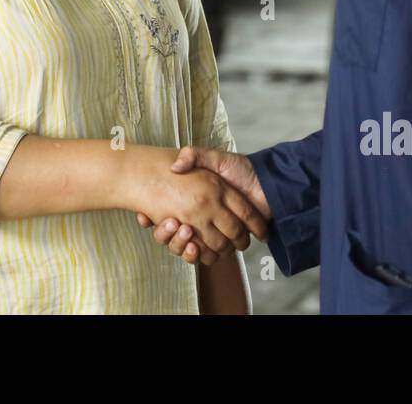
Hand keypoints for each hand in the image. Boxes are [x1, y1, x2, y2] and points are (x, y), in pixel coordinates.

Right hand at [135, 146, 270, 264]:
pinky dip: (196, 254)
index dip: (154, 218)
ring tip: (183, 231)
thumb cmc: (241, 169)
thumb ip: (194, 156)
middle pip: (172, 235)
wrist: (267, 183)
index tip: (144, 217)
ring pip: (185, 247)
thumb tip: (173, 166)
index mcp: (194, 201)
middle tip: (168, 223)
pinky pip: (204, 256)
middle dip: (165, 234)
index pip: (165, 215)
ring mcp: (211, 232)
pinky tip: (193, 244)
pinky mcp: (224, 242)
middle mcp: (200, 218)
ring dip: (179, 244)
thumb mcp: (214, 158)